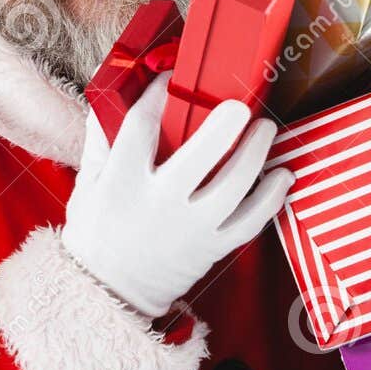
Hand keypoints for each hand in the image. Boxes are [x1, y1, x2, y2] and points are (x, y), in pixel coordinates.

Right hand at [61, 75, 293, 316]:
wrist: (110, 293)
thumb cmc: (98, 233)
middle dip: (225, 126)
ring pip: (234, 186)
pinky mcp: (214, 247)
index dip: (159, 95)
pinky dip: (272, 198)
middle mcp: (160, 204)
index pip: (141, 127)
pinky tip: (282, 175)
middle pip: (200, 157)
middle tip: (240, 105)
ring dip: (257, 153)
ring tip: (266, 129)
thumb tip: (114, 96)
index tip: (172, 77)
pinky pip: (251, 221)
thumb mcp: (88, 185)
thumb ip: (101, 140)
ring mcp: (191, 228)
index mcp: (123, 183)